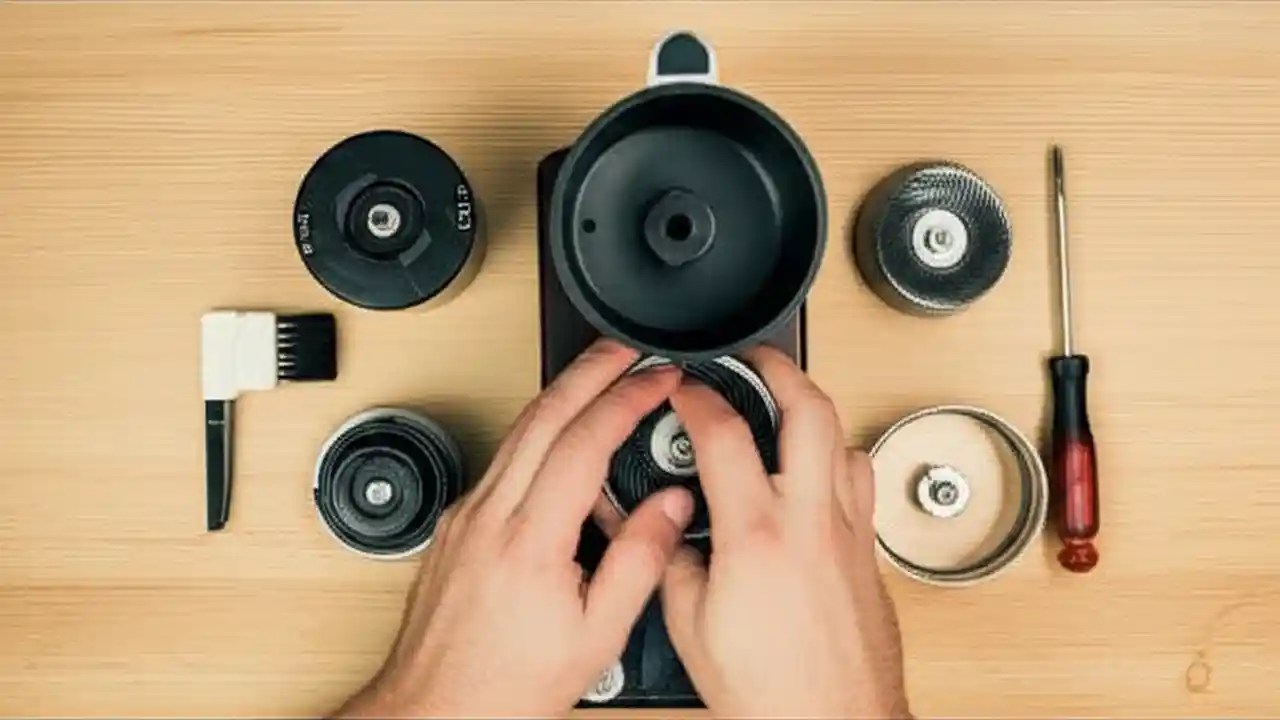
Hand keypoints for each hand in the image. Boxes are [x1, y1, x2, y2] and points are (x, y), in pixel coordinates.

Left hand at [337, 339, 694, 718]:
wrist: (434, 709)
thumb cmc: (506, 685)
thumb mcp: (595, 638)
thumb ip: (639, 563)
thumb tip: (669, 507)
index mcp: (530, 541)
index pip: (583, 441)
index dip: (626, 397)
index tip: (658, 376)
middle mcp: (489, 516)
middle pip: (541, 413)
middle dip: (590, 368)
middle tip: (628, 346)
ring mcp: (466, 516)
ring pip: (518, 431)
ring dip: (563, 393)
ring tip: (603, 375)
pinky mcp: (455, 524)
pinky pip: (504, 458)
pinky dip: (541, 431)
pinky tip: (563, 436)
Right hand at [662, 346, 909, 718]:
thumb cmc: (771, 691)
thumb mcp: (689, 625)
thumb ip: (673, 561)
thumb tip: (669, 528)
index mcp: (757, 535)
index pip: (724, 433)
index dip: (697, 396)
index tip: (683, 387)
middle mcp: (812, 522)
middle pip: (810, 409)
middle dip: (780, 366)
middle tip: (754, 357)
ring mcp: (848, 533)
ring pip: (845, 440)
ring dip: (813, 411)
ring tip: (784, 407)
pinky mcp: (868, 553)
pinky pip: (860, 482)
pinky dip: (837, 458)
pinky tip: (816, 470)